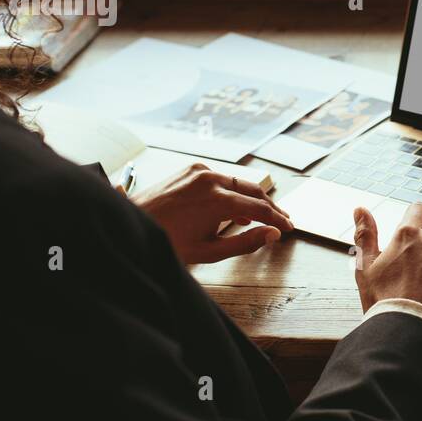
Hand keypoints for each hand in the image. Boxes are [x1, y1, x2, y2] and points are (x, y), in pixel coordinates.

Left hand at [128, 163, 293, 263]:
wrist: (132, 225)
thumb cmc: (168, 243)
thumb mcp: (209, 251)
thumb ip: (246, 243)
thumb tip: (273, 235)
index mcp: (217, 201)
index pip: (260, 208)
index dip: (278, 219)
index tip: (290, 228)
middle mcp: (211, 179)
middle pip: (253, 190)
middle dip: (270, 206)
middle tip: (283, 220)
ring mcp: (199, 171)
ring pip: (238, 182)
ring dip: (252, 198)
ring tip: (262, 216)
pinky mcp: (190, 169)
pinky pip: (220, 178)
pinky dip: (232, 191)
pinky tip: (235, 208)